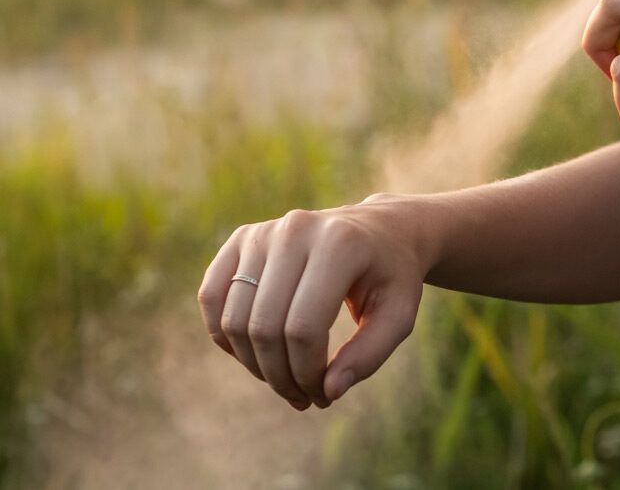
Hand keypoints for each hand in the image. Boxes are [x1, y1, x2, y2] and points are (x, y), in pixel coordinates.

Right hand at [197, 193, 429, 409]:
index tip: (324, 395)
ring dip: (254, 364)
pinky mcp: (242, 238)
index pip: (304, 327)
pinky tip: (255, 356)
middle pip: (264, 327)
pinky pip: (212, 296)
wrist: (380, 230)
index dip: (307, 373)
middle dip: (281, 376)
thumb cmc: (392, 277)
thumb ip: (369, 355)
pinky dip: (225, 336)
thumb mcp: (398, 315)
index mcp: (340, 244)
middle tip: (304, 398)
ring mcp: (263, 231)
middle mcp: (295, 230)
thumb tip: (328, 391)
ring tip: (285, 380)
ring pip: (234, 319)